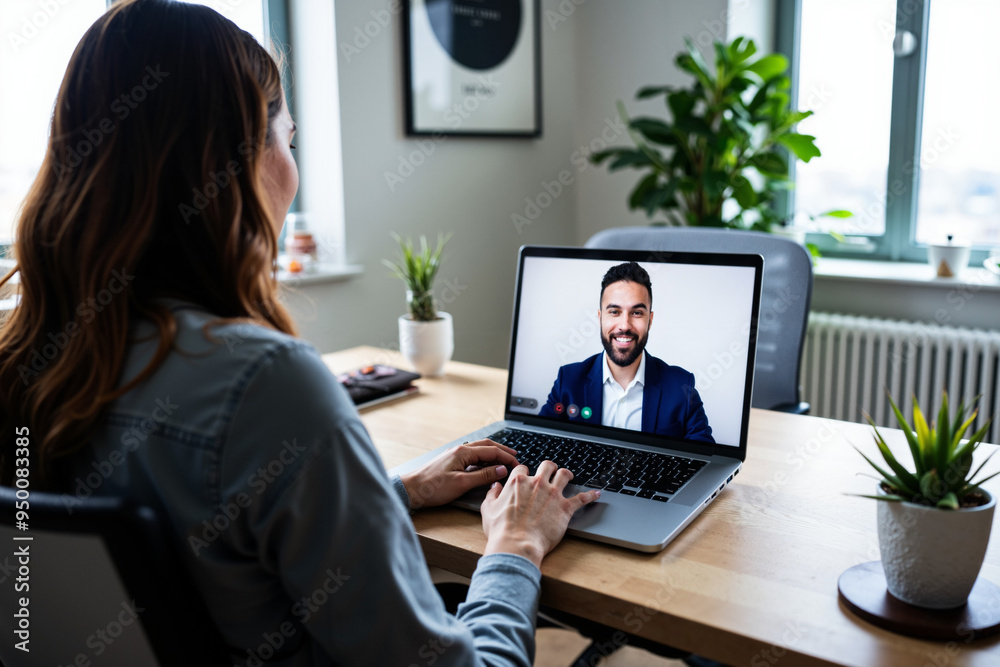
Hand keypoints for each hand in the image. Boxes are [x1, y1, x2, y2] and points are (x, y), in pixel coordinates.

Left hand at [400, 440, 518, 508]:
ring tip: (504, 461)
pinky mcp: (451, 462)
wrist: (411, 490)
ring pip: (479, 450)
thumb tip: (501, 469)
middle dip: (502, 451)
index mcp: (463, 452)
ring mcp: (455, 455)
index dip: (506, 457)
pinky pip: (472, 456)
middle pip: (486, 445)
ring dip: (493, 454)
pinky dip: (483, 459)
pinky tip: (487, 466)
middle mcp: (459, 450)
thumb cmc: (432, 487)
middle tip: (515, 458)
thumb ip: (483, 475)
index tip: (517, 464)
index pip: (491, 450)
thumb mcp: (461, 483)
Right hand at [481, 461, 600, 568]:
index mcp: (518, 482)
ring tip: (569, 476)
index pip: (523, 468)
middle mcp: (537, 484)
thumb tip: (495, 487)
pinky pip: (581, 498)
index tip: (526, 477)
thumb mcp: (488, 509)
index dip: (525, 473)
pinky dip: (590, 495)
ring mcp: (553, 494)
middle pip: (547, 466)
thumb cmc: (501, 530)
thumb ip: (492, 495)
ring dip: (567, 474)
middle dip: (549, 468)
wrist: (517, 545)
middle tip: (550, 472)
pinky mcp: (565, 508)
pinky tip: (596, 494)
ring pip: (564, 475)